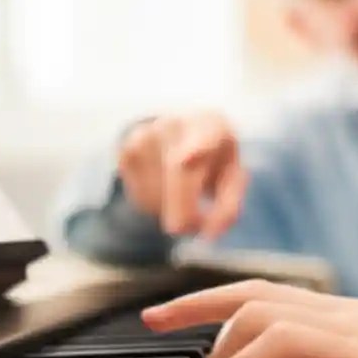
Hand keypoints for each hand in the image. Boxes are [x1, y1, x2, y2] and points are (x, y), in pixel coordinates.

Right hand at [117, 111, 247, 237]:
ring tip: (181, 199)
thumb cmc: (213, 162)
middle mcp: (178, 123)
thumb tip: (209, 235)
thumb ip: (228, 208)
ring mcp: (147, 133)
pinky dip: (151, 204)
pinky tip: (162, 190)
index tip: (185, 160)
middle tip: (189, 229)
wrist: (179, 137)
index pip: (206, 133)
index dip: (197, 147)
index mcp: (212, 125)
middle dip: (183, 208)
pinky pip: (138, 191)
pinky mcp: (126, 150)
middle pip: (176, 170)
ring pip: (155, 187)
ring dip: (168, 209)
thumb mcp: (230, 181)